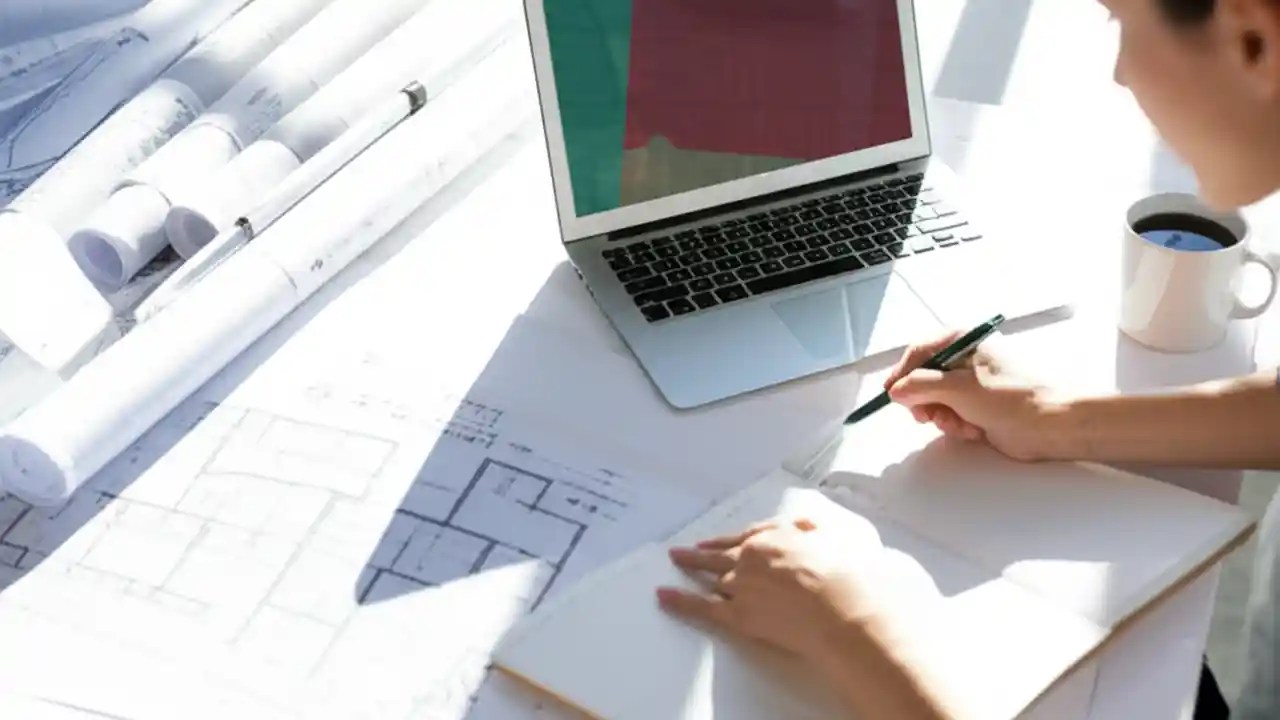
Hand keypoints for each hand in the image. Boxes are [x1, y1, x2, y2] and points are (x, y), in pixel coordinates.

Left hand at [657, 517, 982, 719]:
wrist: (841, 607)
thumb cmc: (848, 575)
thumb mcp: (842, 538)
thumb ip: (822, 532)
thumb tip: (814, 528)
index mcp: (779, 536)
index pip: (751, 535)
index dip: (736, 538)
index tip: (724, 539)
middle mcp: (754, 556)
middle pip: (724, 551)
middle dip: (703, 549)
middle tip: (683, 548)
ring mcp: (742, 584)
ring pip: (711, 574)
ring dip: (691, 567)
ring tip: (675, 563)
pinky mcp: (737, 613)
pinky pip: (702, 606)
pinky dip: (680, 601)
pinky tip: (663, 596)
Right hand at [883, 330, 1068, 460]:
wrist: (1053, 424)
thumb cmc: (1010, 397)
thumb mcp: (959, 388)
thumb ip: (921, 386)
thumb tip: (895, 390)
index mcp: (965, 340)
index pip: (920, 352)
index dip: (902, 373)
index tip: (890, 394)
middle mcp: (968, 358)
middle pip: (925, 378)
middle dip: (925, 400)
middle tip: (925, 417)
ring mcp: (975, 383)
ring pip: (937, 400)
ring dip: (943, 416)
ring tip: (961, 424)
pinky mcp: (981, 406)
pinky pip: (953, 414)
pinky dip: (958, 424)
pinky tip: (974, 430)